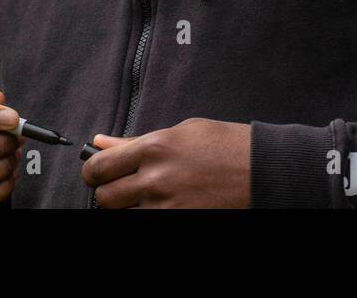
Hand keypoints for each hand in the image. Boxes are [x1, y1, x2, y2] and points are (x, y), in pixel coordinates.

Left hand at [81, 118, 250, 207]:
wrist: (263, 171)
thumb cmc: (225, 145)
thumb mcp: (180, 132)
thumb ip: (135, 141)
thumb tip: (100, 143)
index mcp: (153, 149)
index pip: (99, 168)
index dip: (94, 172)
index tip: (99, 173)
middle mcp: (155, 180)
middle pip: (104, 198)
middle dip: (109, 193)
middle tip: (124, 186)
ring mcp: (166, 208)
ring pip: (124, 216)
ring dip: (130, 207)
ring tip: (151, 195)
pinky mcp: (178, 222)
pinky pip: (146, 224)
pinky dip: (149, 216)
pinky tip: (163, 205)